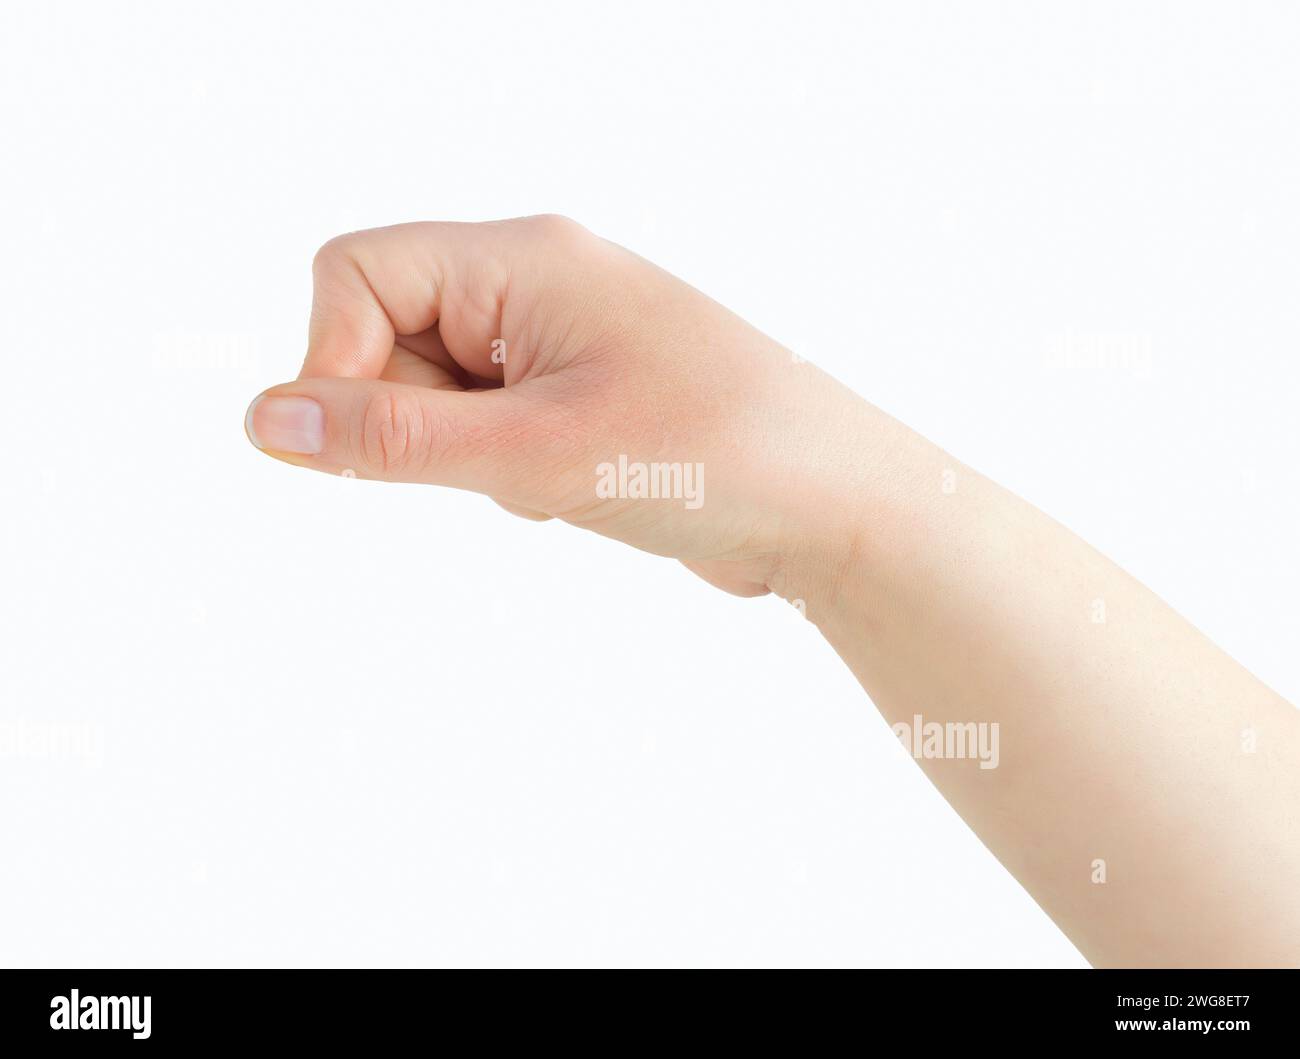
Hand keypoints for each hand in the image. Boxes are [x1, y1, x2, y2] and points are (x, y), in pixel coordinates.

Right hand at [245, 215, 864, 598]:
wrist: (837, 509)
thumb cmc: (712, 456)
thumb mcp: (533, 452)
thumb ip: (391, 436)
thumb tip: (265, 418)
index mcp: (524, 260)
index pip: (354, 273)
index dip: (332, 360)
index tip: (366, 445)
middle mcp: (538, 286)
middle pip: (392, 336)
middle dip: (422, 422)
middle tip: (509, 460)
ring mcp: (564, 345)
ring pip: (442, 399)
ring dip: (475, 459)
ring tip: (569, 475)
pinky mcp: (585, 401)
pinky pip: (494, 435)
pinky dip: (516, 477)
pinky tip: (588, 492)